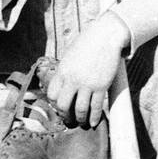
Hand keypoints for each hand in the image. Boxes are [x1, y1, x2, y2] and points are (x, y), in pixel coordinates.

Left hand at [46, 14, 130, 128]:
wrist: (106, 36)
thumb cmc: (87, 43)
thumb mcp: (69, 56)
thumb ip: (65, 70)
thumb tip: (62, 84)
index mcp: (62, 71)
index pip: (52, 95)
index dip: (54, 104)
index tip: (59, 107)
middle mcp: (72, 79)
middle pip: (63, 106)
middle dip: (65, 116)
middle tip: (69, 119)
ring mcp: (87, 84)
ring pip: (80, 110)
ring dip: (80, 119)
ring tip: (81, 123)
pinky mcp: (101, 86)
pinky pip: (96, 107)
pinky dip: (94, 117)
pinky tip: (93, 123)